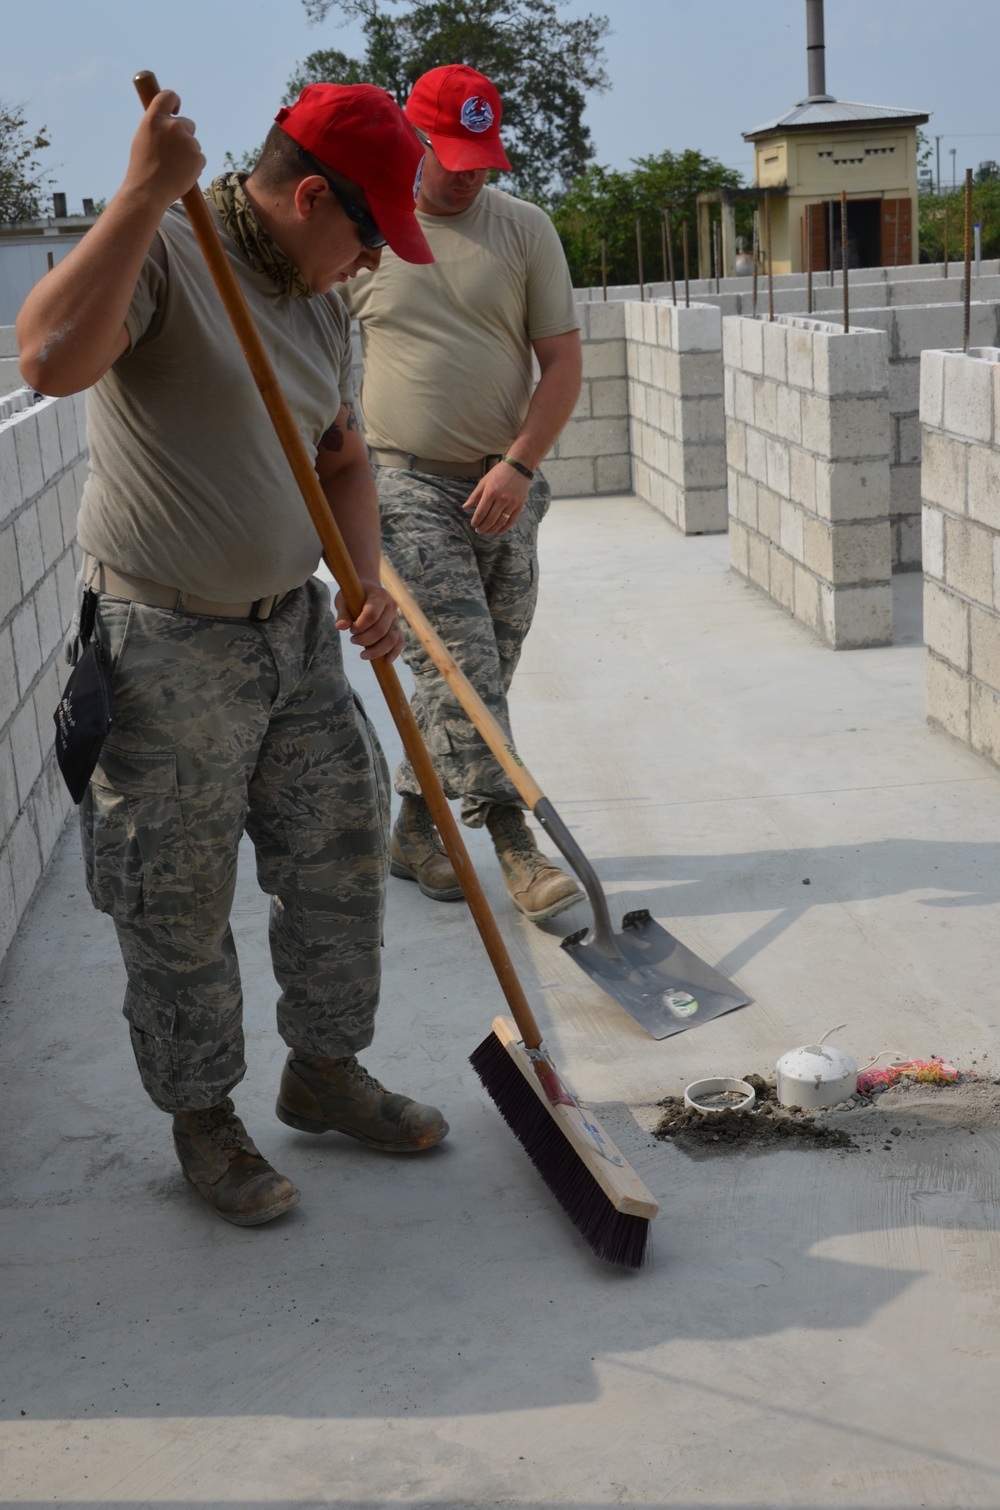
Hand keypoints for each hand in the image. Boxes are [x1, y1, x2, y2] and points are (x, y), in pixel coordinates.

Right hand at [124, 90, 204, 209]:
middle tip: (172, 153)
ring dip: (187, 153)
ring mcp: (187, 141)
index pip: (169, 96)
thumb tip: (170, 119)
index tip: (176, 110)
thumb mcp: (143, 138)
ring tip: (173, 167)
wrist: (148, 191)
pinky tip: (180, 174)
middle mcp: (172, 126)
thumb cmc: (142, 167)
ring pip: (194, 143)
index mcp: (154, 118)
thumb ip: (158, 125)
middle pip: (188, 123)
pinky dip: (193, 165)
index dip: (175, 101)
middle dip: (184, 135)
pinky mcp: (198, 157)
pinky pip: (200, 158)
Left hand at [335, 582, 403, 662]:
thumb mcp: (344, 599)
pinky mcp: (397, 626)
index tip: (351, 629)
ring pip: (392, 638)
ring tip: (362, 655)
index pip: (372, 614)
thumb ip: (342, 613)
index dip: (360, 626)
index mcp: (379, 595)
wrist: (368, 588)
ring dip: (377, 650)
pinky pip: (399, 641)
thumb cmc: (353, 594)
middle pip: (382, 629)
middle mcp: (391, 606)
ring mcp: (396, 617)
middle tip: (352, 640)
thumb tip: (340, 627)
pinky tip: (386, 662)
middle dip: (366, 640)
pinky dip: (394, 652)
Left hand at [462, 461, 531, 535]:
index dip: (476, 521)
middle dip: (483, 527)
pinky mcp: (519, 505)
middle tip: (479, 531)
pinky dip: (505, 528)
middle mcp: (501, 499)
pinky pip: (511, 520)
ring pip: (501, 522)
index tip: (473, 525)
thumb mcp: (484, 482)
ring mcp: (512, 503)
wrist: (519, 466)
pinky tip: (499, 531)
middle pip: (490, 519)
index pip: (481, 512)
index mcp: (490, 492)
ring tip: (487, 532)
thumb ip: (474, 496)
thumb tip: (465, 507)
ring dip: (492, 529)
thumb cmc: (499, 473)